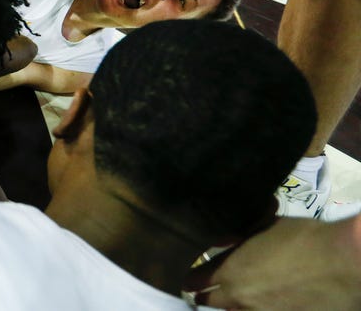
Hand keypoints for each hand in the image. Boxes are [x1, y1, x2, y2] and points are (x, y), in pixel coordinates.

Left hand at [188, 216, 360, 309]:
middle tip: (204, 291)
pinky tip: (262, 303)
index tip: (187, 276)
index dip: (189, 278)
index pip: (194, 281)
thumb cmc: (302, 238)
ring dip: (231, 306)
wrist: (343, 262)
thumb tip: (218, 237)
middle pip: (209, 302)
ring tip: (235, 298)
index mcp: (229, 272)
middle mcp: (239, 298)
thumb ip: (236, 235)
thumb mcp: (263, 226)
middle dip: (205, 295)